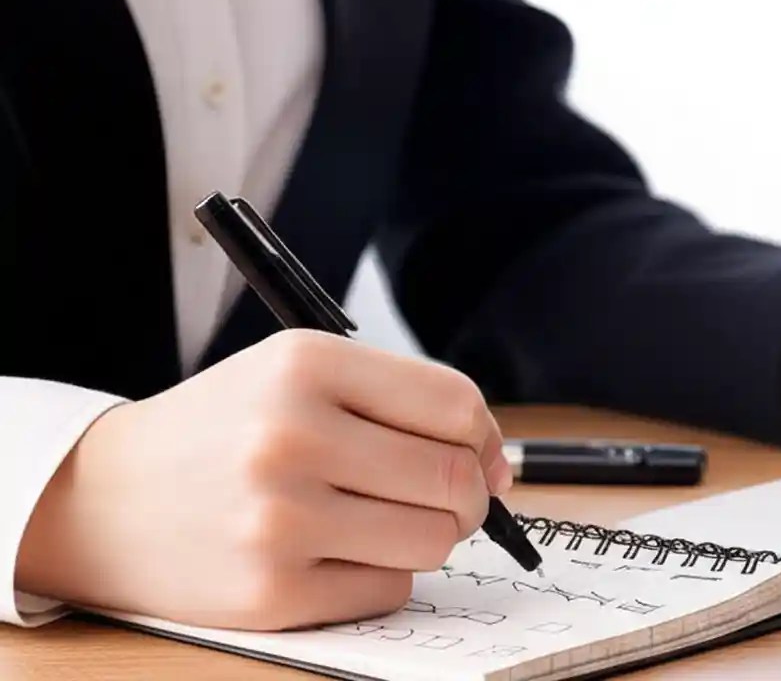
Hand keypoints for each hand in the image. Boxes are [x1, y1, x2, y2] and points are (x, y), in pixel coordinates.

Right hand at [15, 330, 511, 629]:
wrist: (102, 500)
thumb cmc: (222, 432)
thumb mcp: (297, 375)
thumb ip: (401, 402)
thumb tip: (501, 463)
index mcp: (305, 364)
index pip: (455, 404)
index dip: (486, 436)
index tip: (484, 453)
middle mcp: (290, 436)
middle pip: (454, 478)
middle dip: (471, 494)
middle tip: (450, 496)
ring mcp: (279, 520)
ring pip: (433, 540)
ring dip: (431, 535)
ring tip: (386, 519)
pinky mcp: (271, 593)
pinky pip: (389, 589)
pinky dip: (382, 574)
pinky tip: (338, 552)